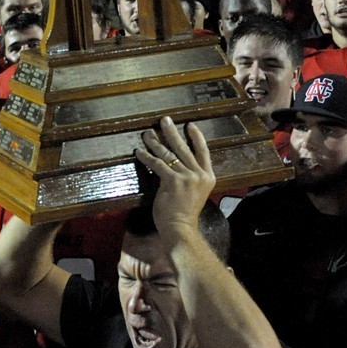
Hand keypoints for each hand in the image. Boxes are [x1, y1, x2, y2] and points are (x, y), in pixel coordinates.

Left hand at [133, 117, 214, 235]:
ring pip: (169, 154)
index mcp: (207, 176)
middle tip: (164, 120)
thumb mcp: (196, 192)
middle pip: (184, 148)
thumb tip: (179, 164)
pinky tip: (138, 151)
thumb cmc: (186, 213)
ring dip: (155, 142)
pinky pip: (157, 164)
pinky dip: (146, 157)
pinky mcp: (172, 180)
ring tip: (147, 134)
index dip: (196, 137)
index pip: (203, 151)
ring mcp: (186, 177)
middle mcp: (199, 174)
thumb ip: (192, 178)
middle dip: (172, 132)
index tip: (189, 125)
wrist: (181, 227)